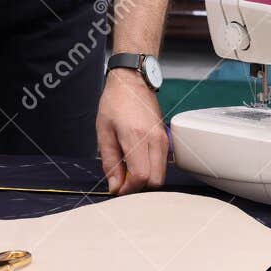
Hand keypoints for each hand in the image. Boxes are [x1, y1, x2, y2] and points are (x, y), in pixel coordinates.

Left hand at [95, 68, 168, 195]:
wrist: (132, 82)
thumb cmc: (115, 103)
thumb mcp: (104, 133)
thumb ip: (110, 163)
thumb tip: (115, 187)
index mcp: (136, 137)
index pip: (141, 176)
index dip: (129, 188)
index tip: (117, 188)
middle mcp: (155, 140)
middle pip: (155, 181)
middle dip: (139, 187)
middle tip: (123, 180)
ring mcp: (163, 140)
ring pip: (161, 175)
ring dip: (145, 179)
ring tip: (128, 169)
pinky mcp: (166, 139)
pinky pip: (162, 164)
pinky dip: (151, 169)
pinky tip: (136, 161)